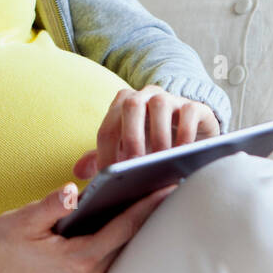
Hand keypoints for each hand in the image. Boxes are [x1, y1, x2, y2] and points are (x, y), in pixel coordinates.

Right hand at [0, 180, 177, 272]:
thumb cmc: (0, 246)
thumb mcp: (21, 220)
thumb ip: (50, 205)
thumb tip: (72, 190)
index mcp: (77, 260)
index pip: (122, 230)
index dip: (146, 207)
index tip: (166, 187)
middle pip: (127, 240)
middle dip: (147, 212)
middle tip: (169, 183)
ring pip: (119, 248)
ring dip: (133, 224)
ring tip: (153, 193)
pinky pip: (107, 254)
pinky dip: (117, 234)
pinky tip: (123, 213)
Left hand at [73, 85, 219, 179]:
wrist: (191, 136)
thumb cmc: (151, 145)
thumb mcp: (125, 151)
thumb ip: (102, 158)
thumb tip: (77, 171)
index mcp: (122, 105)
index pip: (107, 127)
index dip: (107, 152)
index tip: (112, 176)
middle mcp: (144, 95)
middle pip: (131, 106)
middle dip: (131, 138)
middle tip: (135, 166)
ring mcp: (170, 98)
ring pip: (160, 104)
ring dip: (158, 135)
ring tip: (160, 161)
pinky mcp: (195, 106)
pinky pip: (188, 111)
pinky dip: (185, 132)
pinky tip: (182, 153)